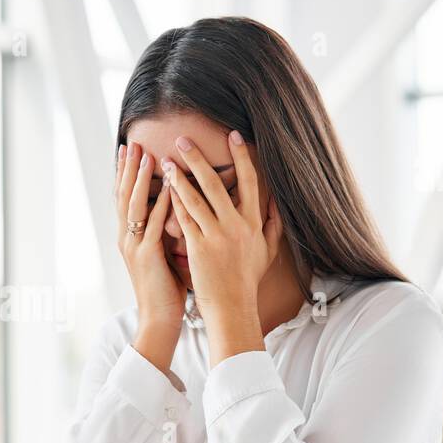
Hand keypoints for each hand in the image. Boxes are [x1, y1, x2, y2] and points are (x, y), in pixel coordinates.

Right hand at [116, 140, 185, 373]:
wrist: (159, 319)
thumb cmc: (166, 289)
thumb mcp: (162, 254)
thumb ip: (164, 231)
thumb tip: (175, 209)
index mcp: (130, 237)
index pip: (126, 198)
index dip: (126, 173)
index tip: (129, 149)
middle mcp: (127, 239)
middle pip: (124, 196)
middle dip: (127, 169)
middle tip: (131, 143)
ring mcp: (134, 247)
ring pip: (134, 207)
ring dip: (140, 180)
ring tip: (146, 156)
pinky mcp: (147, 257)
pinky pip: (152, 226)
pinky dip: (159, 205)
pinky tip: (167, 189)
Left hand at [164, 130, 282, 363]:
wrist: (232, 307)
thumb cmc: (247, 280)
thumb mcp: (267, 251)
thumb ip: (273, 225)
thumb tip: (278, 203)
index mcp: (253, 223)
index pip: (250, 182)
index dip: (241, 157)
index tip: (233, 135)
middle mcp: (236, 226)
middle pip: (216, 183)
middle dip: (198, 158)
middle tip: (182, 139)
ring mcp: (216, 236)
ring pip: (195, 198)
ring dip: (179, 176)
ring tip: (165, 160)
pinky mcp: (198, 248)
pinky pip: (183, 219)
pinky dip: (174, 202)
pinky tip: (164, 188)